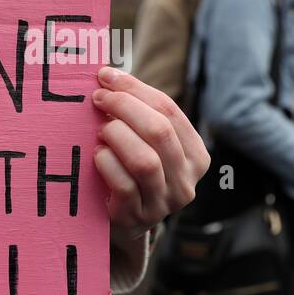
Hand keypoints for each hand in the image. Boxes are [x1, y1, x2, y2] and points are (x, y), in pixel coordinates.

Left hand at [92, 66, 209, 248]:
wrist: (122, 220)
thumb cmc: (131, 169)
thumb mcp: (145, 142)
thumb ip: (137, 112)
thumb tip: (108, 74)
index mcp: (196, 156)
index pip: (169, 111)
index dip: (135, 89)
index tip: (106, 76)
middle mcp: (186, 181)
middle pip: (159, 131)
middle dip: (124, 107)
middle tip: (98, 98)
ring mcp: (163, 204)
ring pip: (145, 160)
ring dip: (117, 136)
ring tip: (100, 130)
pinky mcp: (137, 218)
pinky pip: (123, 184)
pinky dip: (107, 163)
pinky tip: (97, 154)